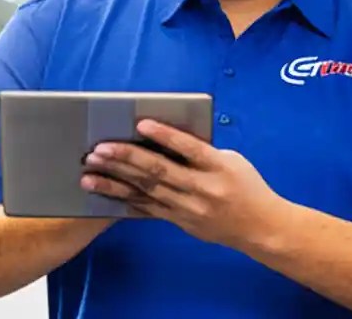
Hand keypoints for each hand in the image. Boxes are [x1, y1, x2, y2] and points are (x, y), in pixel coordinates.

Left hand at [80, 119, 291, 252]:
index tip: (141, 123)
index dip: (165, 136)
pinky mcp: (180, 222)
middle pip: (160, 172)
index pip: (190, 148)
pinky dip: (125, 199)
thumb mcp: (232, 160)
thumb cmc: (246, 185)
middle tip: (98, 149)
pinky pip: (148, 209)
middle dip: (126, 159)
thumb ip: (200, 151)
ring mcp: (189, 209)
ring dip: (115, 181)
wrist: (261, 228)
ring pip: (146, 192)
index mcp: (220, 167)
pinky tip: (105, 191)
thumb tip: (161, 136)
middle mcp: (203, 189)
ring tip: (90, 171)